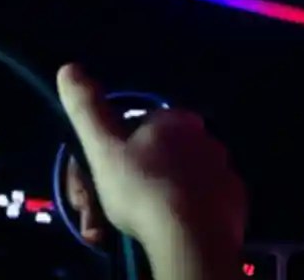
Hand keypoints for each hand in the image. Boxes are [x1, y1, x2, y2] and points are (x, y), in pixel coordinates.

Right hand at [57, 64, 245, 279]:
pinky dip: (191, 209)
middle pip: (167, 152)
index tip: (111, 171)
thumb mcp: (104, 147)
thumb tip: (69, 67)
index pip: (144, 125)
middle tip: (125, 200)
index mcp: (176, 120)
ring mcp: (224, 170)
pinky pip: (207, 200)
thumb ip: (87, 108)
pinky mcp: (235, 200)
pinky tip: (176, 225)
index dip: (123, 147)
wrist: (191, 236)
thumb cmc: (144, 187)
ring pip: (188, 176)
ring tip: (149, 216)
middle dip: (146, 171)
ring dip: (169, 189)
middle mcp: (206, 138)